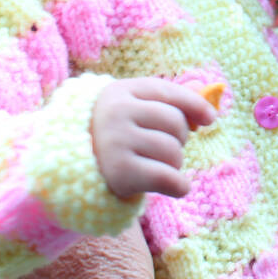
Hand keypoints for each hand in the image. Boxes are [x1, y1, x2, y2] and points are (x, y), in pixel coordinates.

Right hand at [91, 77, 216, 199]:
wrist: (67, 172)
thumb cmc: (113, 136)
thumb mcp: (132, 110)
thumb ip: (167, 100)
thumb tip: (207, 96)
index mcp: (120, 92)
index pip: (169, 92)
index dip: (195, 105)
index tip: (210, 118)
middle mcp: (116, 113)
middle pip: (176, 123)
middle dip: (178, 139)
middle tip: (160, 149)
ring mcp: (116, 142)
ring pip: (173, 152)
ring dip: (174, 164)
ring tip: (156, 167)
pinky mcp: (120, 173)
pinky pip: (168, 178)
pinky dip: (179, 186)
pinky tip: (177, 187)